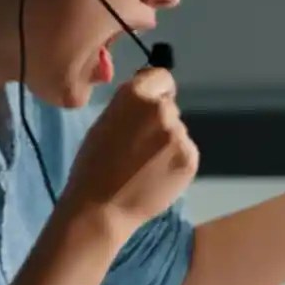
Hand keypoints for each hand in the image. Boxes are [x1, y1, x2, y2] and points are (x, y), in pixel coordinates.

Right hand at [60, 67, 198, 238]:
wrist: (101, 207)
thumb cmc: (94, 165)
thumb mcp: (105, 122)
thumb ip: (131, 106)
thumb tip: (154, 97)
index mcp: (134, 95)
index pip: (161, 77)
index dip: (156, 90)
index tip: (150, 104)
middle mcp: (161, 110)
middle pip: (169, 106)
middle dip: (159, 119)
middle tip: (139, 144)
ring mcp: (179, 135)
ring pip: (178, 130)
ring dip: (167, 142)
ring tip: (144, 164)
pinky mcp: (190, 159)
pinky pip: (186, 151)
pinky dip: (175, 160)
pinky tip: (156, 175)